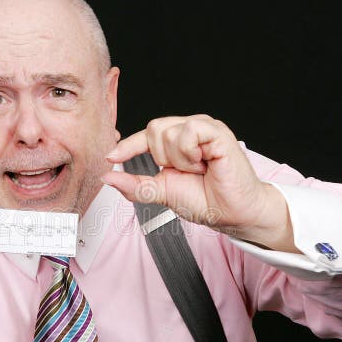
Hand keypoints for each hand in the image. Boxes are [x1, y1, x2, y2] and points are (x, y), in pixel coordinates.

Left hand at [102, 115, 295, 251]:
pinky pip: (188, 131)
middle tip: (186, 172)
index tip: (111, 157)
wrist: (233, 214)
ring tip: (199, 169)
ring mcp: (205, 128)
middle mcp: (191, 129)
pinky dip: (189, 153)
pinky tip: (204, 163)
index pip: (146, 135)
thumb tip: (108, 178)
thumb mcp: (162, 192)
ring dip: (179, 160)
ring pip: (167, 131)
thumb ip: (136, 185)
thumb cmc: (206, 200)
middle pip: (154, 129)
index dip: (128, 146)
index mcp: (178, 140)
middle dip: (162, 158)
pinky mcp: (217, 132)